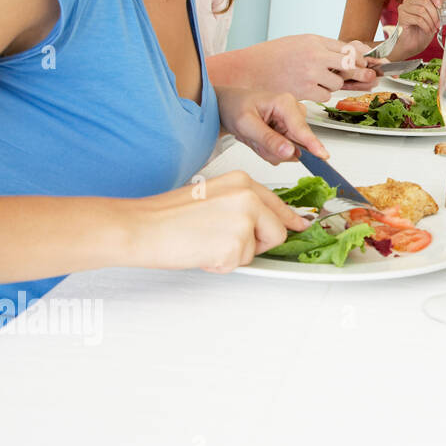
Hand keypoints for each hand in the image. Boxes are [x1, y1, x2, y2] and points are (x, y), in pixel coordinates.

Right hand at [132, 171, 308, 272]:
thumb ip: (241, 204)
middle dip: (256, 242)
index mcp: (241, 182)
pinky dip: (221, 264)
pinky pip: (240, 264)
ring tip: (206, 242)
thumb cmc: (166, 216)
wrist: (140, 227)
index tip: (304, 224)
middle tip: (223, 239)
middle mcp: (247, 197)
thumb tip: (262, 220)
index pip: (278, 204)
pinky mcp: (236, 244)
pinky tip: (201, 250)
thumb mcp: (211, 196)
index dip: (291, 219)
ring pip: (258, 250)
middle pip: (277, 230)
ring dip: (235, 254)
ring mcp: (244, 220)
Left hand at [216, 86, 328, 163]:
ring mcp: (293, 121)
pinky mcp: (290, 130)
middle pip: (296, 143)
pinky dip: (270, 150)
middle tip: (254, 140)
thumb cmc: (234, 107)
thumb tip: (290, 152)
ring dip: (270, 150)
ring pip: (290, 149)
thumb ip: (268, 140)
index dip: (313, 144)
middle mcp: (294, 111)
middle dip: (274, 149)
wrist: (226, 105)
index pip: (302, 129)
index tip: (323, 156)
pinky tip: (260, 140)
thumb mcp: (246, 125)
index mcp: (285, 103)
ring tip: (255, 138)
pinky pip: (286, 150)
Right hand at [244, 34, 378, 99]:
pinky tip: (309, 89)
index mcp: (314, 40)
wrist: (249, 70)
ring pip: (337, 83)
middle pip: (350, 65)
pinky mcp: (305, 90)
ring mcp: (311, 73)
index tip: (365, 63)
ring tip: (316, 80)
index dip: (360, 58)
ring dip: (332, 85)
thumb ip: (323, 47)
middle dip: (357, 72)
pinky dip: (321, 95)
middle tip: (361, 76)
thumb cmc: (272, 56)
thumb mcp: (299, 42)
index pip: (348, 48)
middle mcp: (315, 55)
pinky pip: (325, 96)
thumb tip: (350, 54)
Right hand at [392, 0, 444, 60]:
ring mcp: (403, 8)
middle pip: (426, 2)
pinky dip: (426, 26)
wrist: (413, 45)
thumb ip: (437, 2)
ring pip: (422, 10)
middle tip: (438, 24)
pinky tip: (427, 31)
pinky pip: (418, 19)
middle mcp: (409, 1)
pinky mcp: (401, 17)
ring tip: (432, 29)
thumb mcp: (434, 16)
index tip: (440, 5)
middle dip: (435, 15)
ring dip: (430, 22)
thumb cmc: (423, 31)